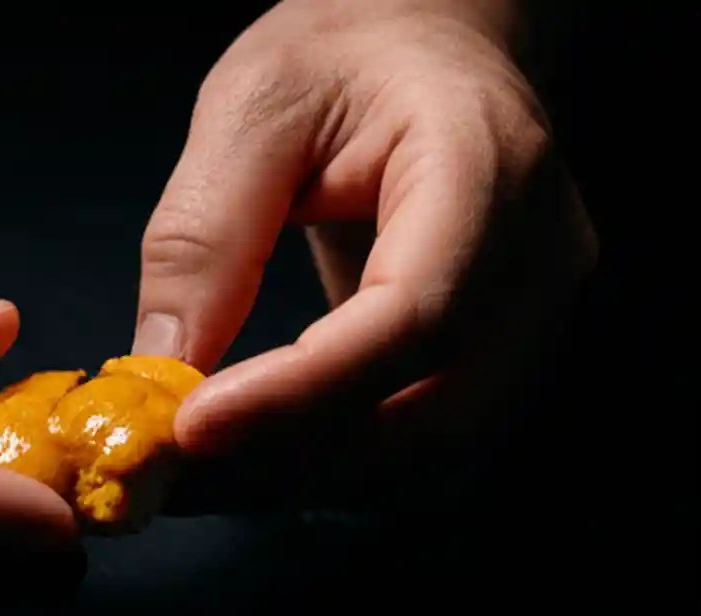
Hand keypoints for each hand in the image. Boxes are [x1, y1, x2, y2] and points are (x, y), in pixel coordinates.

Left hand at [133, 1, 596, 478]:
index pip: (416, 313)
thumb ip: (205, 233)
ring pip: (435, 456)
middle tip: (170, 472)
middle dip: (287, 459)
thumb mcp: (253, 106)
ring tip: (203, 472)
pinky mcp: (507, 358)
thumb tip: (159, 370)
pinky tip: (265, 457)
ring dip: (310, 482)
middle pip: (431, 412)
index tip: (192, 426)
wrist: (433, 48)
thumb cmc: (351, 52)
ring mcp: (538, 320)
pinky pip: (434, 451)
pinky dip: (344, 472)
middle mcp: (541, 261)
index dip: (303, 390)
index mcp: (488, 166)